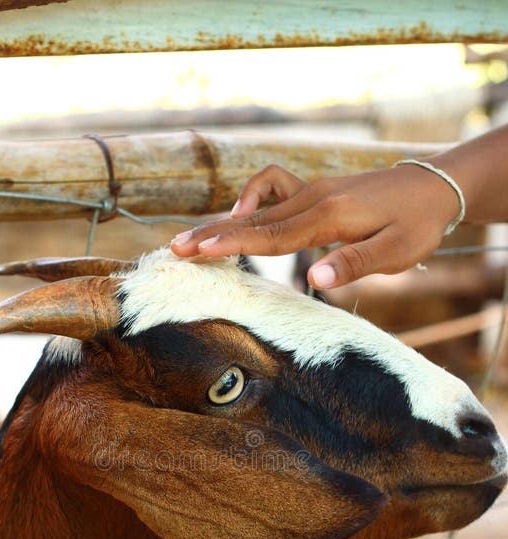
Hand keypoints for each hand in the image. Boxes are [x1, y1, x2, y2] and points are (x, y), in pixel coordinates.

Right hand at [170, 163, 460, 288]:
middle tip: (177, 249)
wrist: (433, 188)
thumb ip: (354, 264)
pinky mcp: (312, 192)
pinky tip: (244, 214)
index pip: (272, 235)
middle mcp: (312, 200)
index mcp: (328, 218)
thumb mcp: (396, 252)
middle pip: (253, 219)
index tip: (200, 252)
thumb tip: (314, 280)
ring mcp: (310, 192)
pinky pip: (272, 188)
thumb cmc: (416, 225)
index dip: (233, 244)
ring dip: (224, 220)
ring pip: (257, 206)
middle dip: (213, 234)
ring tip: (196, 240)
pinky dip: (252, 199)